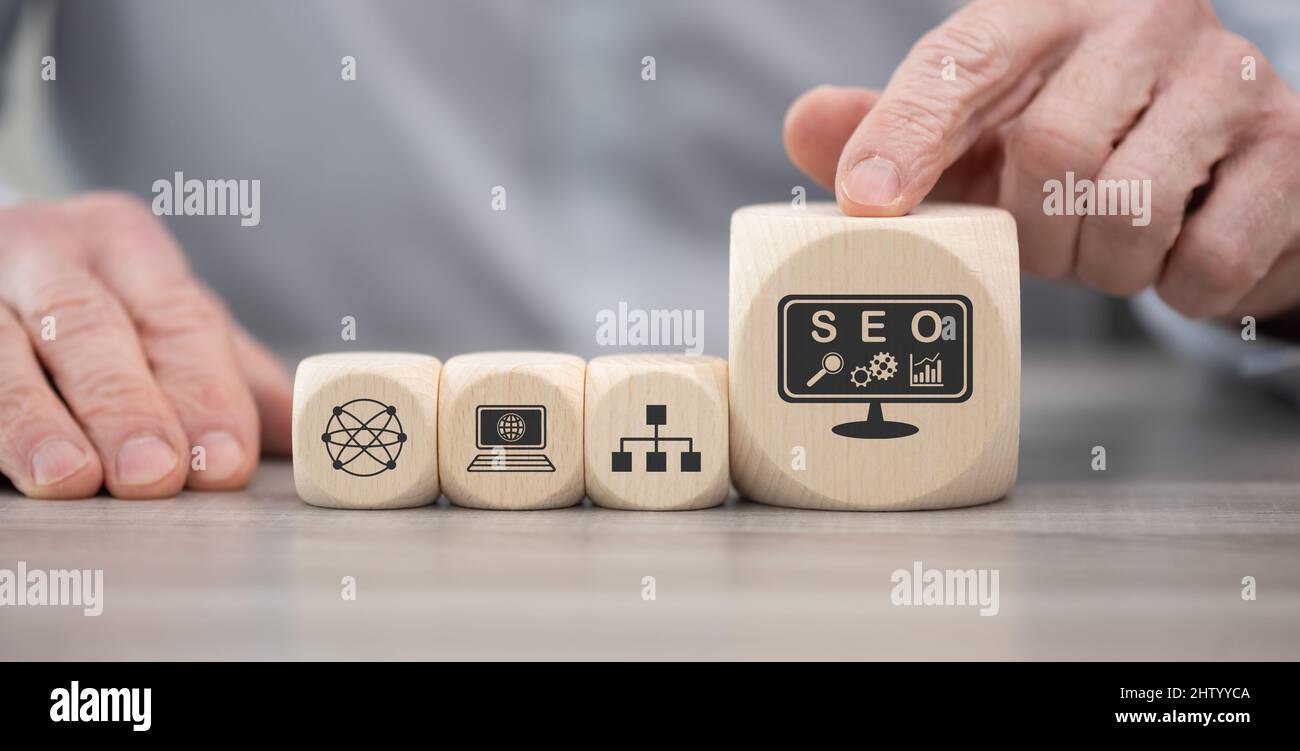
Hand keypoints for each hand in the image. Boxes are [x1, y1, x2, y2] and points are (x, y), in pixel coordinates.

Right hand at [0, 192, 291, 498]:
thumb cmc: (100, 309)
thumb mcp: (166, 323)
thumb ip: (233, 377)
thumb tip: (311, 429)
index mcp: (125, 243)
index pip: (178, 318)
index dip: (205, 393)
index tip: (225, 461)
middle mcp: (45, 250)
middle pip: (90, 327)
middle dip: (125, 406)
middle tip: (153, 475)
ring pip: (2, 350)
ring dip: (35, 420)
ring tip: (70, 478)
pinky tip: (3, 468)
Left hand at [784, 0, 1299, 319]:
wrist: (1225, 169)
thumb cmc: (1081, 146)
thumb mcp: (980, 134)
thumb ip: (894, 129)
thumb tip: (805, 125)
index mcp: (1054, 10)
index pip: (967, 58)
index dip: (909, 131)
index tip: (868, 204)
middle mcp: (1149, 24)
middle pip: (1050, 151)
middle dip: (1033, 230)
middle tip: (1044, 237)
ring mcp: (1233, 82)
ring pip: (1129, 212)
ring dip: (1101, 267)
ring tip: (1109, 245)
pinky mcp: (1292, 154)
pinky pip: (1208, 260)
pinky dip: (1177, 289)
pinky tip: (1175, 256)